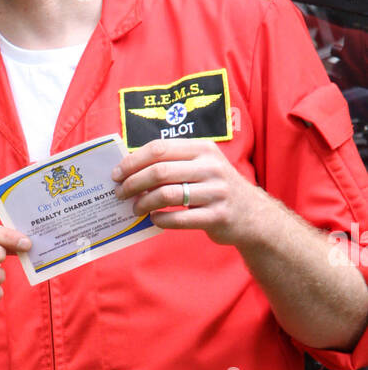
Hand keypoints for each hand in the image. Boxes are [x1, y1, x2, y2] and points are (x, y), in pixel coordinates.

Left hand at [112, 139, 268, 247]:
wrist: (252, 215)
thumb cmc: (215, 188)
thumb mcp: (202, 165)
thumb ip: (173, 162)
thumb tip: (130, 168)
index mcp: (203, 149)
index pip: (159, 148)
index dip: (133, 161)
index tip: (116, 173)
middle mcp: (211, 167)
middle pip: (159, 171)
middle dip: (133, 183)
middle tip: (120, 193)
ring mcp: (216, 192)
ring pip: (166, 195)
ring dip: (143, 203)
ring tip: (135, 208)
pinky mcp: (217, 216)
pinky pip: (178, 218)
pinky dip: (160, 220)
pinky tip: (154, 219)